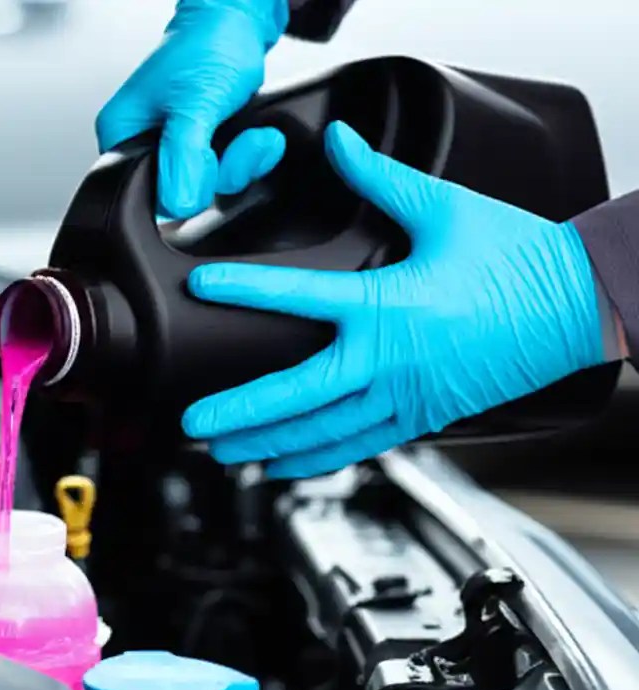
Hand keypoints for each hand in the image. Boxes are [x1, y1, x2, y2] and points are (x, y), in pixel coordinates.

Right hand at [96, 0, 289, 218]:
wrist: (241, 21)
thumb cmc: (207, 46)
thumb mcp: (193, 104)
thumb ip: (182, 156)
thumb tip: (178, 202)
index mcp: (122, 134)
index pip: (139, 191)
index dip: (177, 186)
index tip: (204, 158)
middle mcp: (145, 144)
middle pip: (179, 193)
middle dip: (218, 172)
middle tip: (231, 140)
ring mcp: (176, 146)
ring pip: (209, 187)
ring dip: (241, 162)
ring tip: (251, 135)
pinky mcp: (204, 145)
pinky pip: (228, 173)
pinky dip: (250, 156)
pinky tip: (256, 135)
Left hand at [181, 121, 607, 478]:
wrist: (580, 305)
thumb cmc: (519, 258)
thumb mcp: (444, 210)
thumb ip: (379, 179)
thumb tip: (338, 141)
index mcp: (388, 304)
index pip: (298, 297)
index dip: (244, 290)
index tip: (201, 287)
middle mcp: (390, 360)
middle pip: (298, 396)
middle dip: (240, 413)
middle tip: (193, 423)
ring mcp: (406, 396)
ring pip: (325, 433)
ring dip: (270, 445)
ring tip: (225, 453)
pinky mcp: (423, 416)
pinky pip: (360, 446)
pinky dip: (319, 458)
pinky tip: (287, 463)